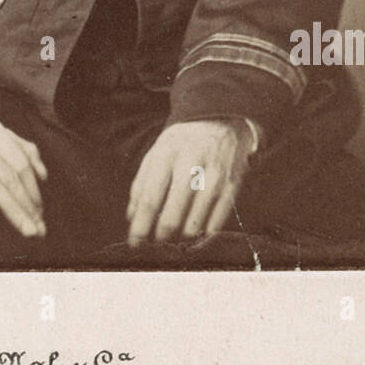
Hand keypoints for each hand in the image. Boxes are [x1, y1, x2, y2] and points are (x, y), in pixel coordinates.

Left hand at [127, 119, 253, 245]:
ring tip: (175, 237)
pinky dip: (202, 235)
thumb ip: (141, 183)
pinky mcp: (232, 186)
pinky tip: (195, 233)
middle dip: (160, 238)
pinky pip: (215, 224)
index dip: (141, 227)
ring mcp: (214, 177)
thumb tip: (132, 218)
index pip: (150, 199)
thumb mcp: (157, 152)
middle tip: (156, 244)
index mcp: (167, 154)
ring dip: (180, 239)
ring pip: (194, 226)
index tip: (134, 244)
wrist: (224, 120)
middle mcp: (191, 165)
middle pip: (172, 217)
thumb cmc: (183, 141)